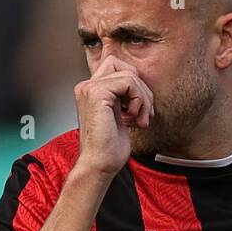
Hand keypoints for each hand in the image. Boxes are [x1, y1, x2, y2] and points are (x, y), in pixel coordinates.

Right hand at [73, 54, 153, 177]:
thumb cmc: (109, 148)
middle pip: (123, 65)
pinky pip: (129, 82)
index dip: (135, 85)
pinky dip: (138, 100)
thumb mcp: (119, 115)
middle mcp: (87, 86)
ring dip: (143, 98)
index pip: (117, 68)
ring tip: (139, 119)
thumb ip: (124, 97)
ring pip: (130, 74)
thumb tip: (141, 85)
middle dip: (141, 89)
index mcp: (91, 91)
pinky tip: (132, 118)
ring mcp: (89, 88)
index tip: (140, 109)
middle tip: (144, 113)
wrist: (99, 165)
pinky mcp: (97, 93)